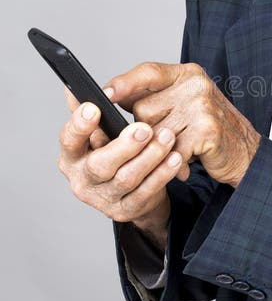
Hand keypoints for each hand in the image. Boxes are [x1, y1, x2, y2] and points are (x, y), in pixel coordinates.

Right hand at [58, 90, 181, 250]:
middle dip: (124, 145)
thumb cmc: (112, 155)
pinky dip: (162, 174)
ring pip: (127, 178)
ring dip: (150, 157)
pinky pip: (147, 191)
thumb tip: (72, 90)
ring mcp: (104, 199)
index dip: (80, 126)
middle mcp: (82, 181)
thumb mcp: (98, 135)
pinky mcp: (126, 211)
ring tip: (167, 137)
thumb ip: (87, 113)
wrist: (130, 194)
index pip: (68, 141)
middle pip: (100, 165)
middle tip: (144, 128)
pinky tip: (175, 158)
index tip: (94, 108)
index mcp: (71, 157)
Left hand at [105, 62, 260, 187]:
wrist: (246, 152)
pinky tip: (181, 167)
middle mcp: (196, 85)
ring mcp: (202, 107)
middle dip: (146, 130)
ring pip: (155, 132)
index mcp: (187, 74)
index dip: (124, 83)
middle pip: (144, 108)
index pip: (148, 72)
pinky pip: (172, 151)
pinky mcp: (207, 131)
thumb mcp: (183, 103)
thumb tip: (110, 96)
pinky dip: (173, 164)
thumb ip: (154, 97)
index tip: (104, 94)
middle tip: (166, 140)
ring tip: (174, 153)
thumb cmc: (207, 128)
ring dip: (159, 150)